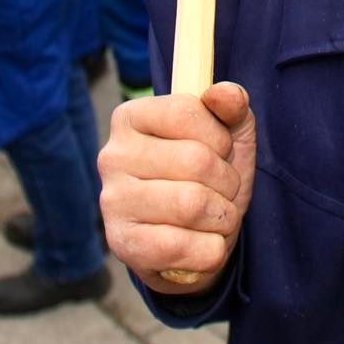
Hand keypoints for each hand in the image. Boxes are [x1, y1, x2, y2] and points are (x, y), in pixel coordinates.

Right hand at [98, 83, 256, 294]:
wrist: (194, 241)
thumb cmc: (208, 179)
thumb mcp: (228, 136)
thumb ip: (231, 106)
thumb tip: (225, 94)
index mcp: (131, 117)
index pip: (186, 112)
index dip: (220, 137)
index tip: (220, 151)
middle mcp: (112, 156)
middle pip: (196, 160)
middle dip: (228, 182)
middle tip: (222, 192)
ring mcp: (112, 202)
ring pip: (193, 205)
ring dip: (223, 217)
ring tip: (214, 219)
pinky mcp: (122, 244)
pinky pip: (183, 246)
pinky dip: (210, 249)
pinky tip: (201, 244)